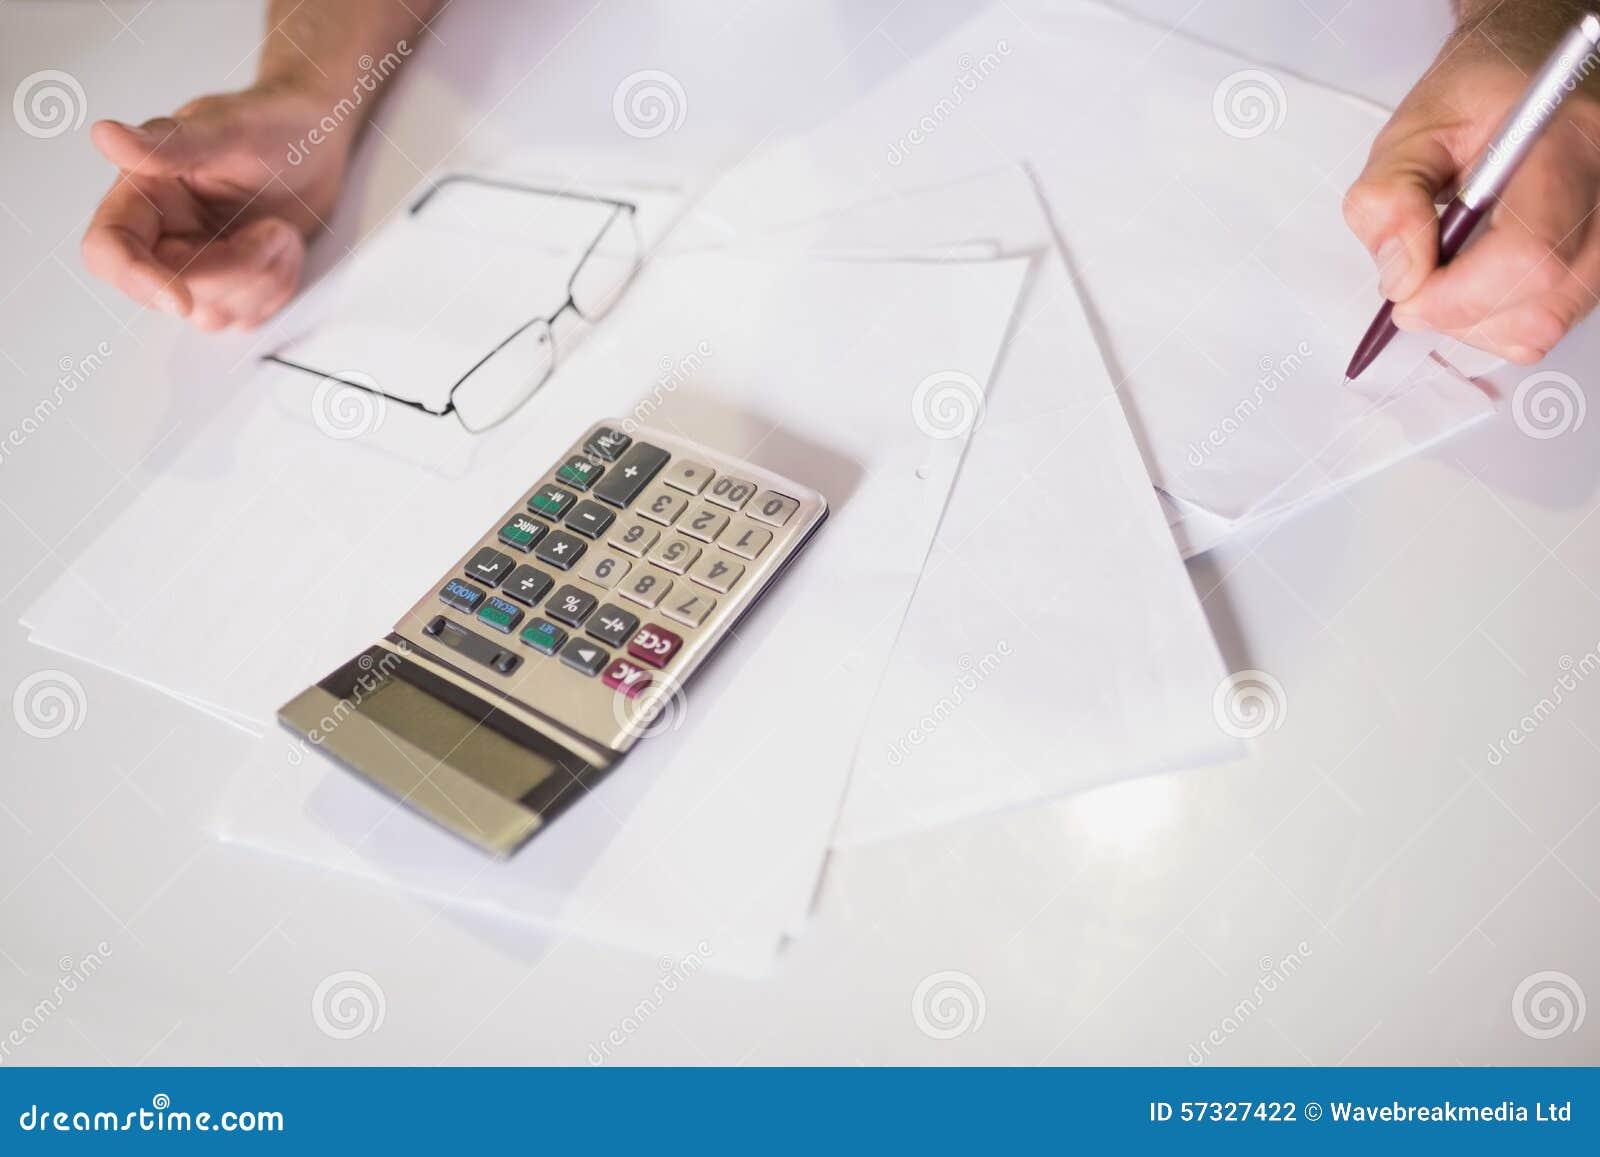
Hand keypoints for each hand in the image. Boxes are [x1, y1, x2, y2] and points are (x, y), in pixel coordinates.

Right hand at [81, 80, 347, 330]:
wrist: (316, 142)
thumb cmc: (271, 125)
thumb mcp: (227, 129)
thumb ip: (169, 143)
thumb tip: (106, 136)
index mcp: (144, 194)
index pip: (109, 250)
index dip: (137, 279)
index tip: (180, 299)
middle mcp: (162, 236)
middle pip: (177, 292)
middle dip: (237, 268)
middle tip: (274, 228)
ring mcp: (197, 268)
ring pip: (215, 313)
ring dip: (265, 276)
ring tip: (279, 229)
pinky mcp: (231, 288)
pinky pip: (249, 317)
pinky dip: (279, 286)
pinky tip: (283, 246)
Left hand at [1342, 29, 1599, 364]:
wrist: (1533, 77)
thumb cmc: (1481, 95)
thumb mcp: (1413, 128)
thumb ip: (1389, 197)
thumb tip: (1400, 275)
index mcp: (1568, 147)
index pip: (1529, 255)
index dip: (1455, 294)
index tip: (1405, 289)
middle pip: (1540, 305)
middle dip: (1456, 310)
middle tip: (1418, 274)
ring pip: (1543, 325)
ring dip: (1474, 318)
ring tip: (1452, 261)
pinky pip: (1549, 322)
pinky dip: (1498, 316)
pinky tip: (1479, 272)